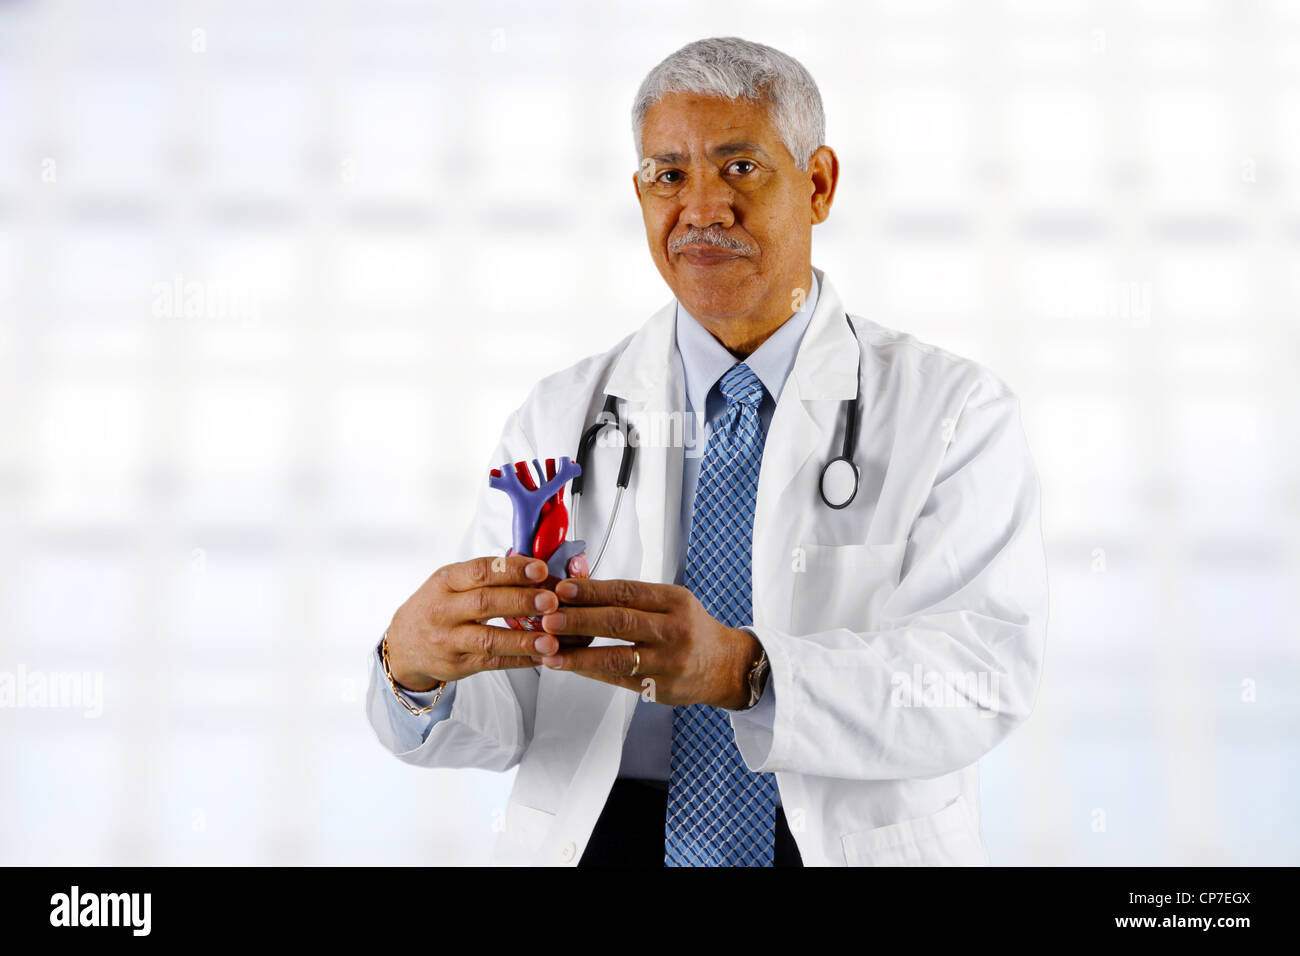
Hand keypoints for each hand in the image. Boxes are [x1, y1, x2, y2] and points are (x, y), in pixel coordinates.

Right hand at [385, 555, 593, 690]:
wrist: (404, 645)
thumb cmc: (436, 606)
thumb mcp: (450, 582)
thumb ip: (485, 575)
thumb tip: (533, 566)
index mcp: (445, 581)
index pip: (480, 571)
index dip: (512, 570)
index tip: (540, 570)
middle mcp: (444, 610)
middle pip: (486, 603)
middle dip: (522, 601)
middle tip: (552, 601)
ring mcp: (449, 640)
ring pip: (489, 639)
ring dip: (524, 639)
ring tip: (551, 638)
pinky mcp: (458, 664)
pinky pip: (493, 662)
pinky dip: (519, 660)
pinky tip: (541, 655)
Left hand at [533, 577, 760, 709]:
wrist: (725, 666)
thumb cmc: (690, 628)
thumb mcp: (672, 602)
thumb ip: (633, 598)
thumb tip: (581, 589)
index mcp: (675, 601)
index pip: (627, 592)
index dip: (592, 590)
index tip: (562, 589)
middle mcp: (674, 630)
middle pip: (620, 622)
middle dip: (579, 619)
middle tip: (548, 617)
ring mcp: (669, 662)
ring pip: (616, 657)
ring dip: (578, 654)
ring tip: (550, 650)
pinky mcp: (662, 688)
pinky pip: (619, 679)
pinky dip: (592, 671)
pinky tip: (570, 665)